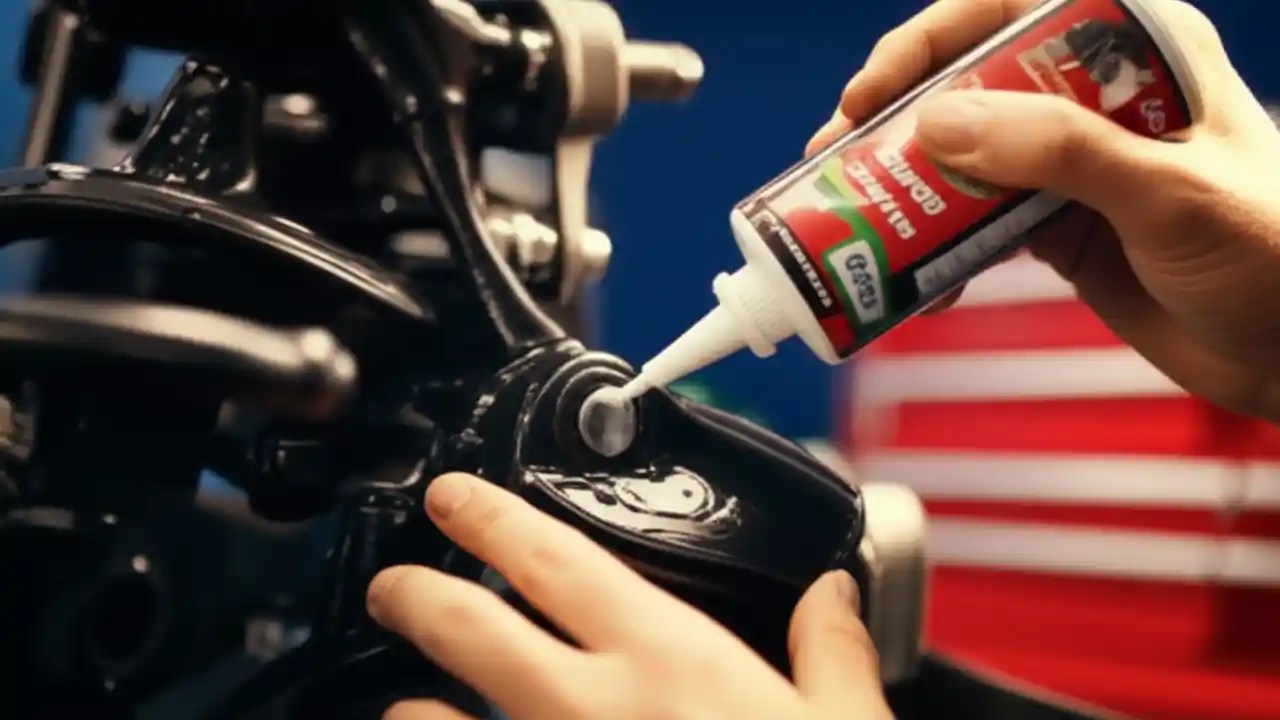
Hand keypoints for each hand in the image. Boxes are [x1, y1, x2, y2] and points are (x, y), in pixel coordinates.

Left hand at [365, 473, 892, 719]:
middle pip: (469, 632)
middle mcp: (591, 709)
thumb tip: (830, 593)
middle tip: (390, 587)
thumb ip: (831, 652)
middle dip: (414, 598)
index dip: (490, 520)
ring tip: (408, 706)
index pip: (556, 562)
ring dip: (414, 712)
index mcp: (667, 660)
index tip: (452, 499)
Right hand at [811, 0, 1279, 422]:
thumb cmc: (1273, 255)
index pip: (1009, 8)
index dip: (932, 39)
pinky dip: (932, 251)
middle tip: (836, 158)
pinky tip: (915, 285)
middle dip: (896, 118)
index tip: (878, 92)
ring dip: (902, 187)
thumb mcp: (1167, 191)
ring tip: (852, 220)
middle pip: (967, 81)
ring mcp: (1070, 163)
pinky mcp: (1055, 226)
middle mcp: (1093, 95)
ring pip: (960, 155)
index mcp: (1136, 48)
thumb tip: (940, 125)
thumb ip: (1059, 150)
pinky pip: (970, 224)